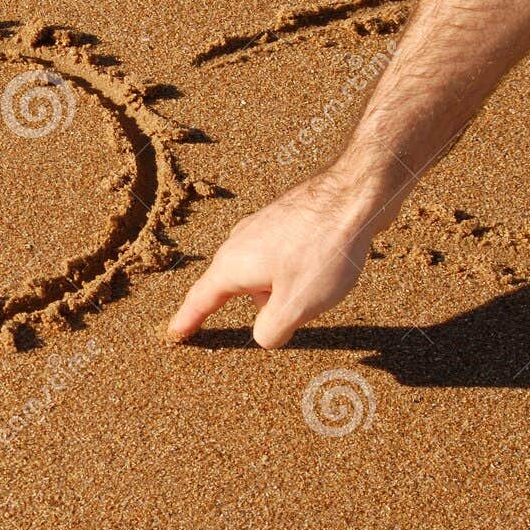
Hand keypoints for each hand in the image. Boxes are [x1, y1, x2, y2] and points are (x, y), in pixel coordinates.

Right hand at [166, 171, 384, 348]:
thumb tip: (263, 334)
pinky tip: (325, 264)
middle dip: (263, 305)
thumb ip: (271, 330)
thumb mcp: (296, 306)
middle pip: (239, 287)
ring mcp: (262, 226)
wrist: (356, 195)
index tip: (174, 334)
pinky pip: (282, 254)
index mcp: (232, 266)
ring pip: (264, 271)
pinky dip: (297, 268)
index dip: (187, 320)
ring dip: (284, 286)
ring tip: (322, 283)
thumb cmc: (322, 251)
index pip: (201, 300)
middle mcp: (239, 242)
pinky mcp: (286, 218)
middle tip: (292, 314)